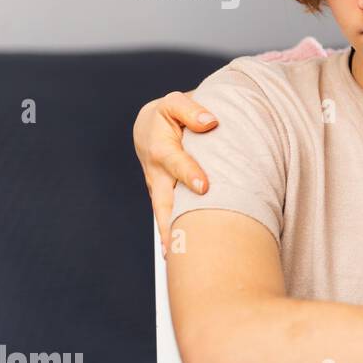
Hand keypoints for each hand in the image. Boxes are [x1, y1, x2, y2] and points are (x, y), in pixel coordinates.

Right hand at [133, 91, 217, 255]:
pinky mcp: (164, 200)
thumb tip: (210, 122)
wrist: (151, 127)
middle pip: (163, 201)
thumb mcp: (176, 103)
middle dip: (173, 220)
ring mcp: (159, 190)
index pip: (176, 162)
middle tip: (183, 239)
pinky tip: (181, 258)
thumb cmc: (170, 115)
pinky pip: (168, 219)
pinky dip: (173, 237)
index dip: (189, 173)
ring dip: (169, 236)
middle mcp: (157, 175)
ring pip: (163, 216)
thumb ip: (191, 110)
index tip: (203, 186)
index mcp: (162, 149)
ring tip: (178, 259)